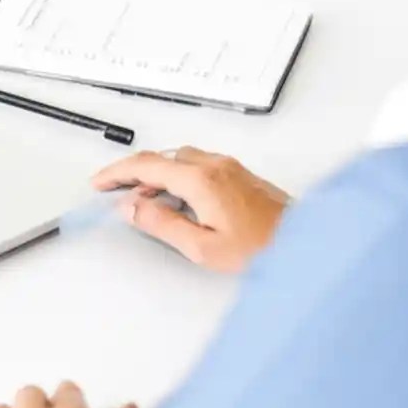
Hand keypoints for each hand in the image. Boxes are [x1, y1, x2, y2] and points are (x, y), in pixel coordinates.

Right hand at [92, 147, 287, 272]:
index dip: (116, 173)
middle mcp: (215, 166)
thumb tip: (132, 208)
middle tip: (117, 193)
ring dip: (158, 174)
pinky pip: (198, 165)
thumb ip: (161, 224)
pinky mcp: (240, 174)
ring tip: (146, 201)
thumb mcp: (201, 247)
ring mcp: (229, 167)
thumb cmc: (263, 248)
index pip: (145, 166)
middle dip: (135, 173)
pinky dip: (178, 176)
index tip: (100, 183)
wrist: (307, 245)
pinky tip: (178, 198)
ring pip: (180, 159)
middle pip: (162, 158)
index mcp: (200, 180)